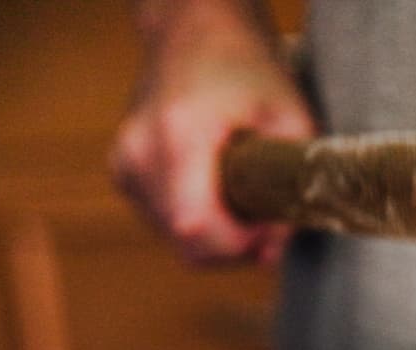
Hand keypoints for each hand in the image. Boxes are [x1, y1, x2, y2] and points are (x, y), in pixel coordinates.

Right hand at [111, 0, 315, 264]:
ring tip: (240, 193)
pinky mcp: (123, 174)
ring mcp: (126, 166)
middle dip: (233, 246)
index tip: (265, 226)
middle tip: (261, 214)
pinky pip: (165, 225)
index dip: (237, 244)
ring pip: (177, 242)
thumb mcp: (292, 120)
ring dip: (217, 236)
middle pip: (188, 246)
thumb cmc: (249, 69)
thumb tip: (270, 256)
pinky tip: (215, 189)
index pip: (195, 228)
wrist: (194, 28)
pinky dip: (197, 221)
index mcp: (179, 135)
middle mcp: (140, 154)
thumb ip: (292, 190)